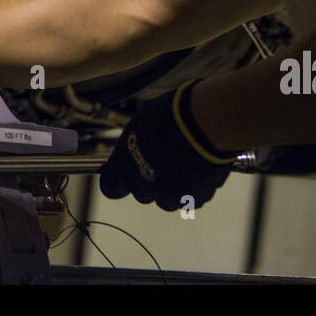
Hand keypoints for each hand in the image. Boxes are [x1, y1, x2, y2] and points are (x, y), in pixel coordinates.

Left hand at [99, 80, 238, 209]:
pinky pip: (189, 200)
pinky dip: (193, 188)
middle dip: (150, 181)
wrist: (205, 124)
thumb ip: (135, 144)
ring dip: (173, 187)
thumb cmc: (172, 115)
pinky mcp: (193, 200)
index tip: (123, 176)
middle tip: (164, 160)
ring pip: (167, 200)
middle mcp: (143, 186)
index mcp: (124, 167)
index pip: (110, 187)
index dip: (118, 182)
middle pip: (142, 193)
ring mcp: (169, 195)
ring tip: (184, 163)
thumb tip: (138, 146)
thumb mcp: (141, 123)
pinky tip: (199, 168)